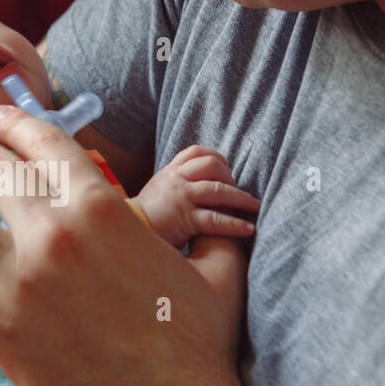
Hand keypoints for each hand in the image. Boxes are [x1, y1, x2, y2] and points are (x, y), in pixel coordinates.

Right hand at [134, 145, 260, 248]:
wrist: (128, 233)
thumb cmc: (145, 216)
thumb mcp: (157, 189)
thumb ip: (175, 181)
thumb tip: (198, 181)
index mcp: (170, 171)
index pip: (197, 152)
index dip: (217, 158)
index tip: (227, 169)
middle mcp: (177, 180)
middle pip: (212, 166)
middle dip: (231, 177)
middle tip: (240, 191)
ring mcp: (181, 199)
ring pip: (218, 191)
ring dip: (242, 199)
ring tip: (256, 206)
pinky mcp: (186, 220)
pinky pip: (216, 220)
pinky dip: (235, 225)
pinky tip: (248, 229)